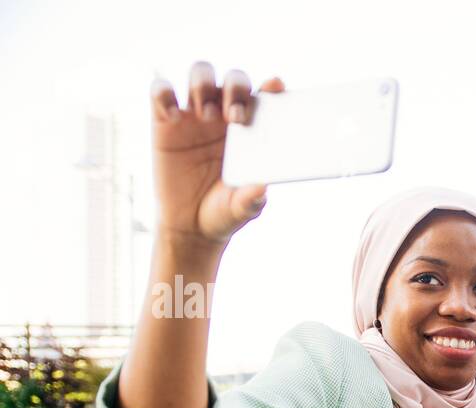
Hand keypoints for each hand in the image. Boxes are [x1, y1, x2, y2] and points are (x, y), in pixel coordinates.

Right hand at [149, 61, 283, 250]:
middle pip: (233, 79)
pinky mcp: (164, 120)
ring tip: (207, 116)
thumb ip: (252, 199)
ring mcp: (195, 114)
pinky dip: (164, 93)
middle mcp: (225, 114)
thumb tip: (262, 187)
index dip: (271, 87)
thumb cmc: (224, 211)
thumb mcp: (241, 209)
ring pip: (200, 74)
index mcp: (253, 130)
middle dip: (236, 89)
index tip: (276, 86)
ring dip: (204, 86)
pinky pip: (160, 91)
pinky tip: (173, 116)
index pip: (265, 98)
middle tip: (236, 117)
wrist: (190, 225)